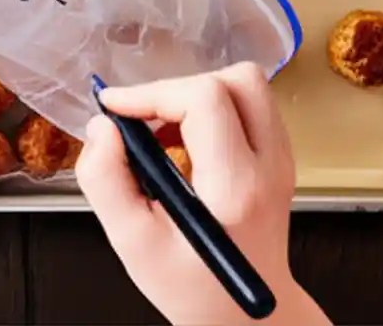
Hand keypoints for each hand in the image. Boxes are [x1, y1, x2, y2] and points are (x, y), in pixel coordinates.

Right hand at [75, 63, 329, 325]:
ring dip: (195, 95)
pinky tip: (184, 143)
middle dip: (176, 87)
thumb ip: (105, 180)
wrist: (244, 315)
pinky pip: (249, 105)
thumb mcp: (132, 241)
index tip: (116, 108)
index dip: (152, 93)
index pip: (205, 100)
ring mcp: (280, 160)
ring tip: (163, 132)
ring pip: (246, 86)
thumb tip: (102, 128)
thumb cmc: (192, 286)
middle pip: (236, 80)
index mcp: (234, 187)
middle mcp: (268, 166)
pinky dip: (211, 108)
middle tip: (143, 118)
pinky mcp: (278, 158)